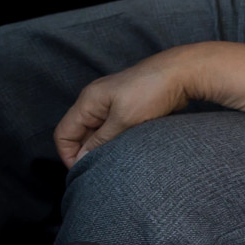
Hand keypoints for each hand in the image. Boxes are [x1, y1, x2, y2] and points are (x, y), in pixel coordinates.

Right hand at [54, 48, 202, 167]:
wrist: (181, 73)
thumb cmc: (151, 91)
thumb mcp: (123, 120)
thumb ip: (100, 141)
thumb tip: (81, 160)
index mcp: (88, 101)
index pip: (64, 133)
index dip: (68, 154)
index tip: (83, 171)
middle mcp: (95, 101)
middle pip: (78, 134)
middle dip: (85, 153)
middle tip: (100, 170)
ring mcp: (111, 104)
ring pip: (96, 133)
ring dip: (102, 147)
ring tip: (113, 162)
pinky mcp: (126, 107)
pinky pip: (111, 128)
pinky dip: (114, 141)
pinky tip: (125, 151)